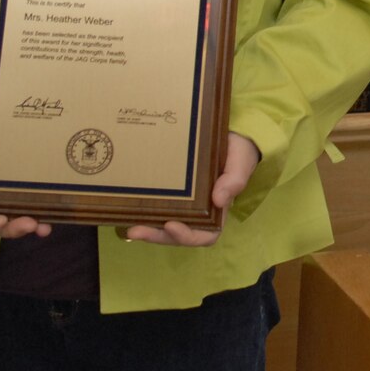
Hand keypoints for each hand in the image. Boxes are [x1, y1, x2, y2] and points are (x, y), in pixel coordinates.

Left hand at [124, 131, 258, 247]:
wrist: (232, 134)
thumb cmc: (239, 152)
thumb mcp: (240, 164)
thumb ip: (234, 181)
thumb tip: (219, 200)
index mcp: (218, 211)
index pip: (205, 235)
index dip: (187, 236)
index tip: (171, 225)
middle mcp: (199, 211)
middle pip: (178, 234)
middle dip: (157, 236)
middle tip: (136, 231)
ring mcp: (184, 202)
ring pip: (164, 224)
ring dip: (148, 228)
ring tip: (129, 226)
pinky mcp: (171, 190)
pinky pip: (159, 205)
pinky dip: (145, 211)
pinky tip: (129, 207)